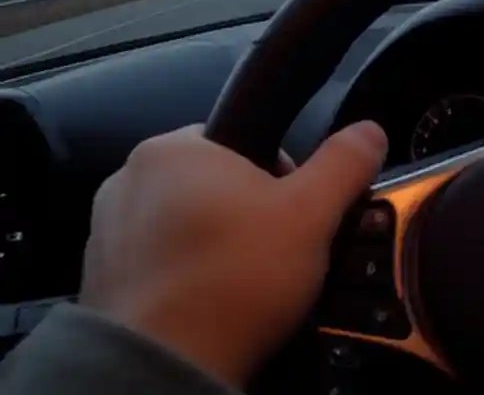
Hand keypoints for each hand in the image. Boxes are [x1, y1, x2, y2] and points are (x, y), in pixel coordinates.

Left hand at [80, 121, 387, 386]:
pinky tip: (210, 303)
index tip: (297, 214)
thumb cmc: (236, 279)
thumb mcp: (313, 213)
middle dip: (246, 213)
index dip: (282, 175)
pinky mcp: (100, 278)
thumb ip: (344, 163)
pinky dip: (184, 278)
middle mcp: (129, 179)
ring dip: (214, 245)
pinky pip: (158, 265)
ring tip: (243, 284)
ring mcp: (106, 231)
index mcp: (173, 149)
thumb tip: (369, 132)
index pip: (243, 139)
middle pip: (213, 184)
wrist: (166, 365)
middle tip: (277, 253)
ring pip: (184, 225)